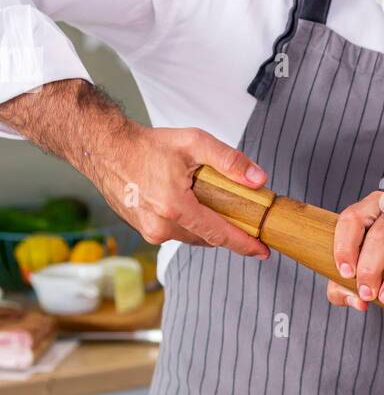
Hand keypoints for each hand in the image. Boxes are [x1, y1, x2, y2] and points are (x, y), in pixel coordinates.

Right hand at [92, 121, 270, 257]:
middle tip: (247, 219)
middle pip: (208, 237)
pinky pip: (177, 233)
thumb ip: (229, 161)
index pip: (219, 233)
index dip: (244, 244)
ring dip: (208, 226)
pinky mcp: (144, 231)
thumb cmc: (148, 146)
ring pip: (192, 236)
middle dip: (228, 230)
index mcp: (174, 207)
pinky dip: (191, 223)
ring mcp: (150, 232)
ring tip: (218, 207)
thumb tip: (257, 180)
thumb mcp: (194, 143)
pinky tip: (193, 205)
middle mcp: (160, 226)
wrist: (107, 150)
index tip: (263, 251)